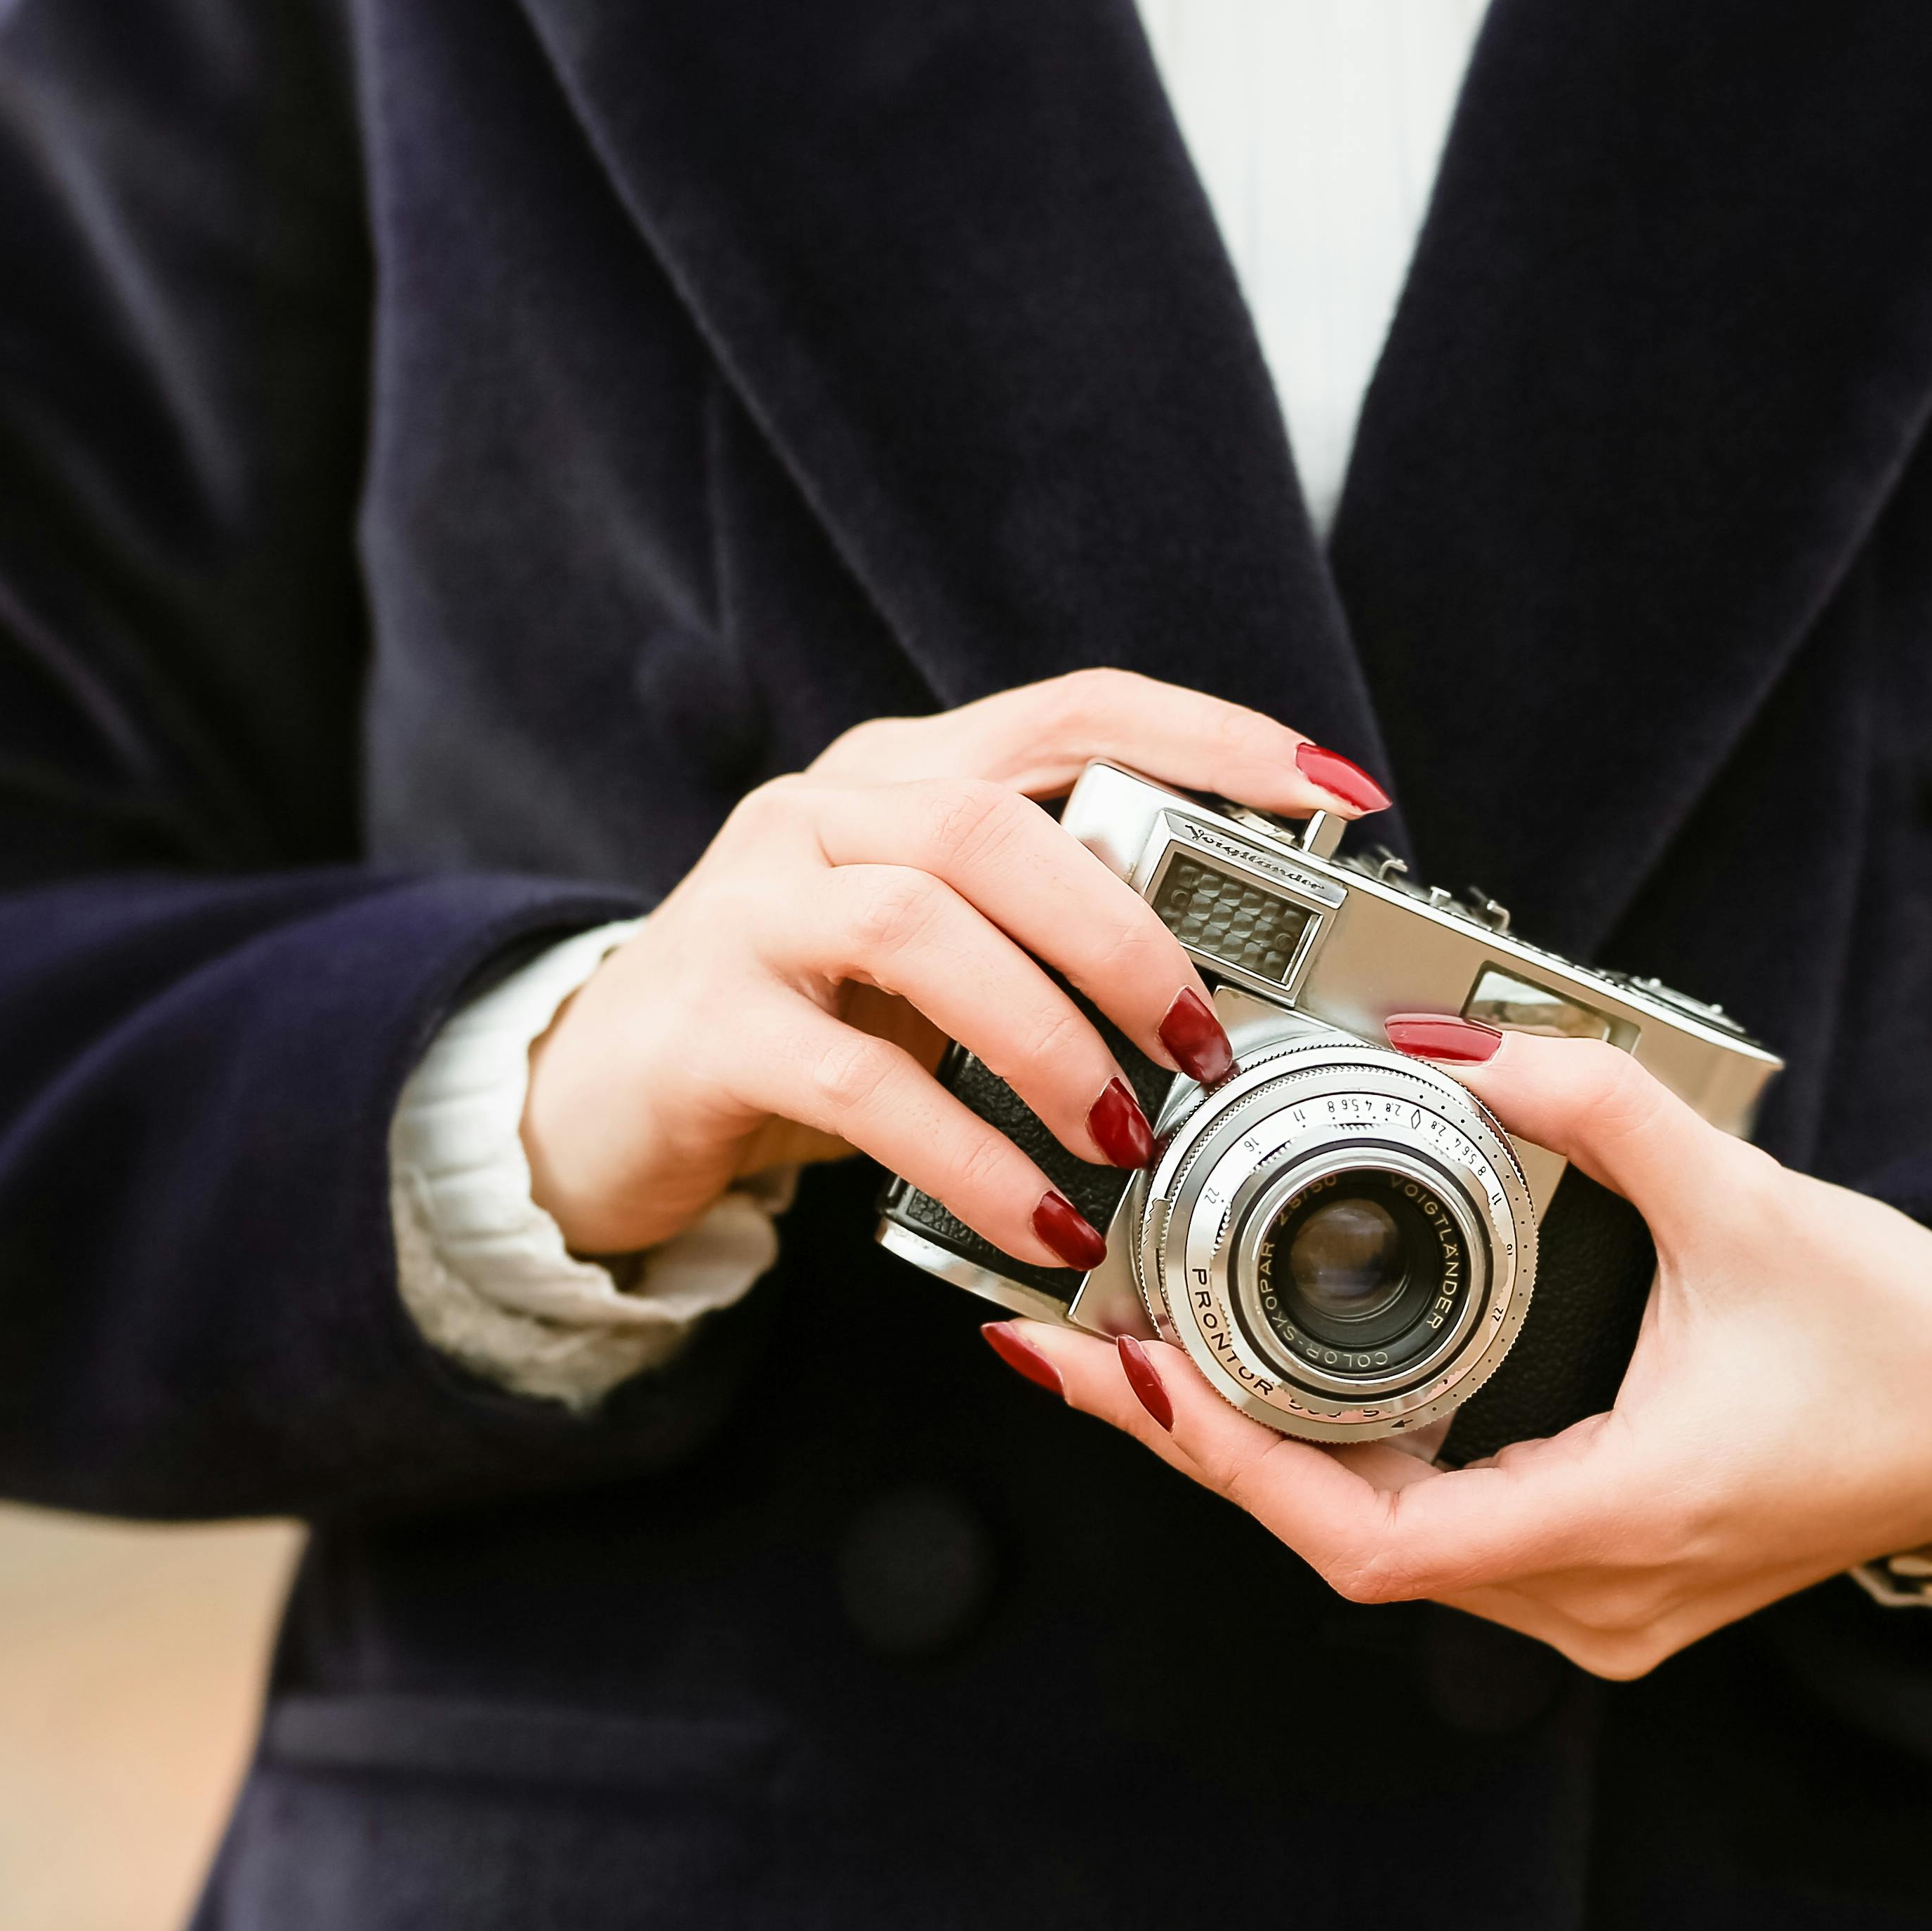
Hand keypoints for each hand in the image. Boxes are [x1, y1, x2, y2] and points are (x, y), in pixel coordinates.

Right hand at [519, 670, 1388, 1259]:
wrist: (593, 1103)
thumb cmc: (804, 1024)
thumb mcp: (928, 960)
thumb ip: (1041, 934)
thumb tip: (1234, 990)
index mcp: (900, 777)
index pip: (1072, 711)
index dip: (1211, 737)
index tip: (1338, 790)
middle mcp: (822, 817)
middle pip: (992, 820)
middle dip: (1125, 929)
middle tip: (1208, 1038)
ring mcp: (750, 914)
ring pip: (921, 929)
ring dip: (1051, 1039)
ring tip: (1129, 1139)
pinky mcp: (706, 1029)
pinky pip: (855, 1082)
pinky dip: (966, 1152)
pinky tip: (1040, 1220)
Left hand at [989, 1023, 1931, 1678]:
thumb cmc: (1903, 1334)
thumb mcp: (1750, 1200)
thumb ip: (1601, 1105)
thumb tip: (1458, 1033)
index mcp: (1617, 1523)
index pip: (1368, 1541)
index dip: (1234, 1466)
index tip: (1131, 1379)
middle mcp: (1595, 1600)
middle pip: (1350, 1549)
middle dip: (1214, 1449)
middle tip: (1089, 1352)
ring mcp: (1606, 1608)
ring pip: (1393, 1553)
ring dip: (1277, 1467)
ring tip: (1161, 1363)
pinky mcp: (1617, 1582)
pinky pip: (1448, 1544)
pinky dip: (1358, 1474)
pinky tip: (1297, 1401)